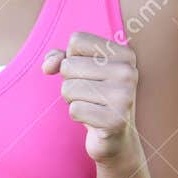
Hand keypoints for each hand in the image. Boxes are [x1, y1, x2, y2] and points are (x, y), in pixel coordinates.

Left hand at [42, 31, 139, 165]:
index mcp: (124, 54)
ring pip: (68, 88)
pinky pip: (74, 110)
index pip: (77, 40)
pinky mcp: (115, 120)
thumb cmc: (94, 97)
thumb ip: (59, 58)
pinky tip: (93, 119)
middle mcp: (129, 72)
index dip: (71, 58)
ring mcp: (124, 96)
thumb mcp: (77, 71)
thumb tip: (48, 66)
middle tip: (89, 94)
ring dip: (72, 100)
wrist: (114, 137)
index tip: (87, 73)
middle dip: (70, 82)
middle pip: (69, 65)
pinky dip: (77, 115)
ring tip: (91, 105)